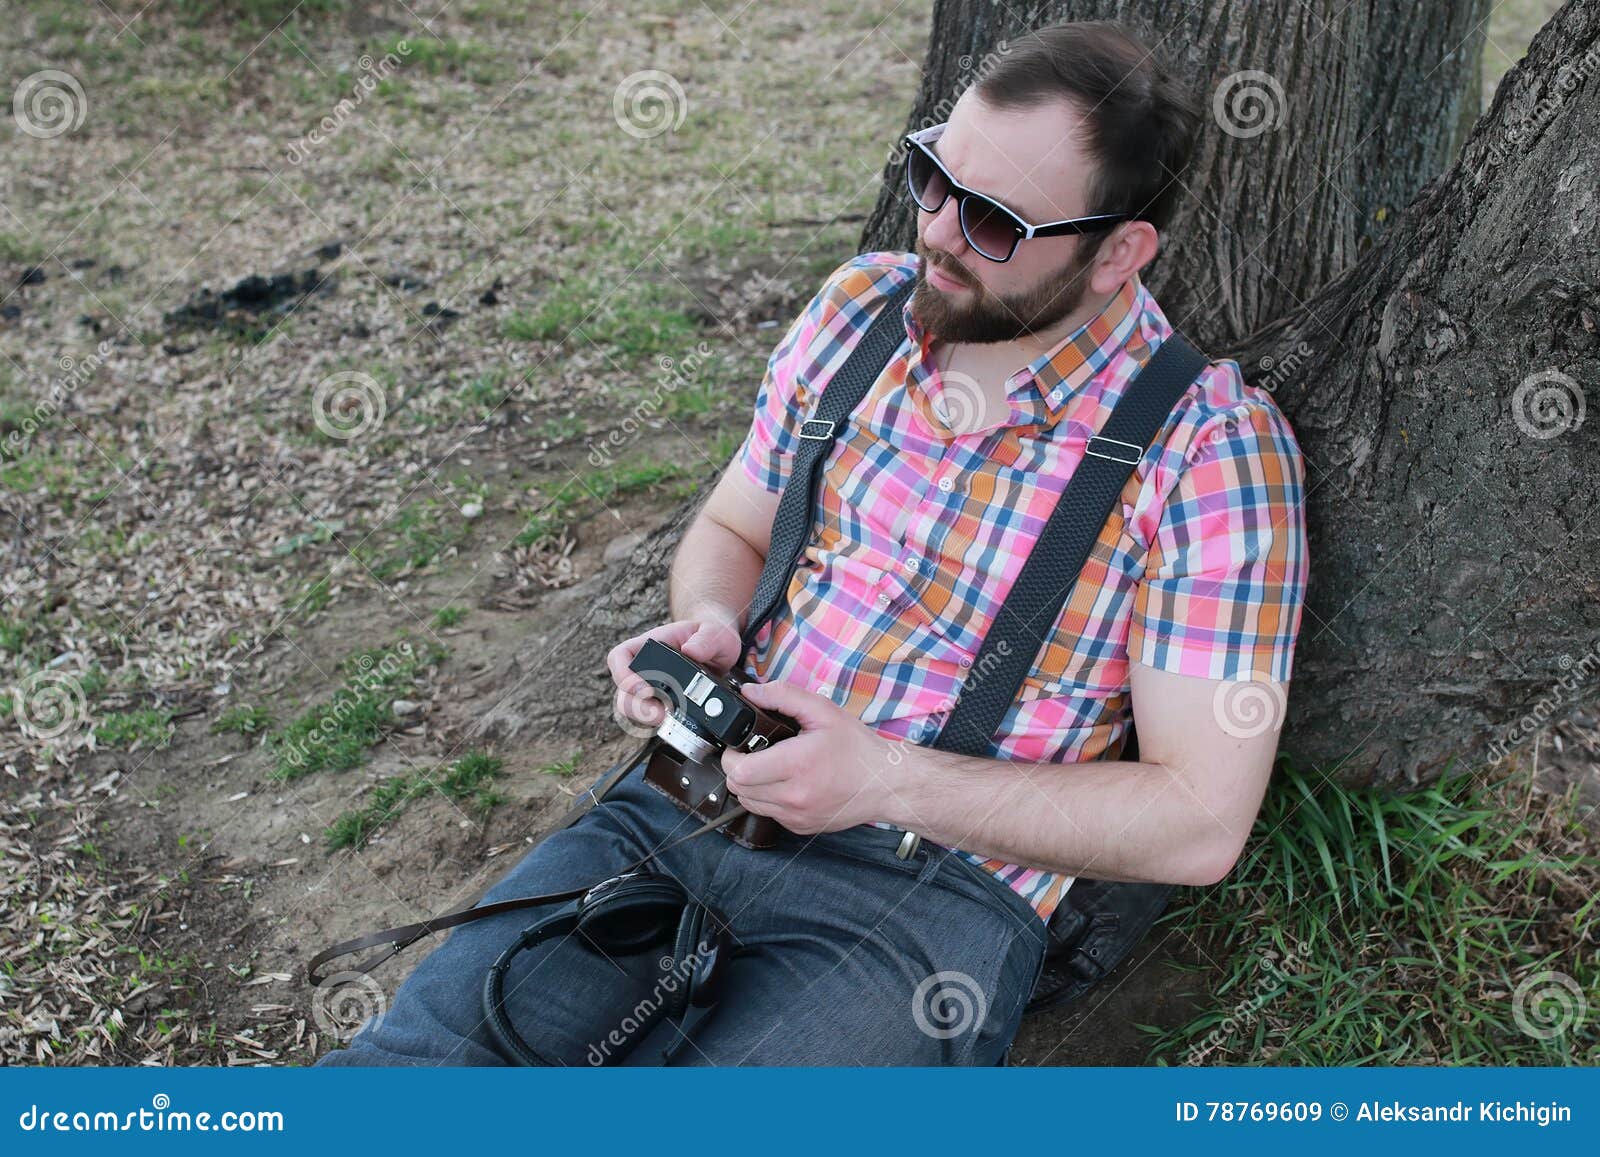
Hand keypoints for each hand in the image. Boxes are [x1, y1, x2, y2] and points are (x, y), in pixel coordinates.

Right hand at [606, 617, 743, 730]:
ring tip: (669, 719)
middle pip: (623, 690)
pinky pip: (649, 715)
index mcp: (652, 644)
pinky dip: (659, 721)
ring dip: (646, 717)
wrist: (719, 648)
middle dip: (638, 707)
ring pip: (632, 706)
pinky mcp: (662, 700)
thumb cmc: (711, 635)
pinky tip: (676, 721)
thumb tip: (691, 651)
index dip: (623, 674)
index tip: (643, 689)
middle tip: (661, 714)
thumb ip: (706, 640)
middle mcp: (646, 665)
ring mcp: (651, 684)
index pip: (621, 655)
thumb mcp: (715, 632)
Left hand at [720, 679, 901, 834]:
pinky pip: (768, 813)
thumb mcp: (823, 711)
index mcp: (797, 765)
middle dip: (738, 768)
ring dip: (750, 785)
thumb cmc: (857, 748)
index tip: (740, 744)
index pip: (739, 771)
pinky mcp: (800, 826)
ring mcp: (796, 815)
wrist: (885, 784)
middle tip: (751, 753)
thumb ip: (783, 696)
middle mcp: (794, 796)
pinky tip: (784, 782)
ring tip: (767, 767)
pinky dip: (767, 798)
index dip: (731, 755)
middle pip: (739, 789)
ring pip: (749, 803)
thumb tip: (750, 692)